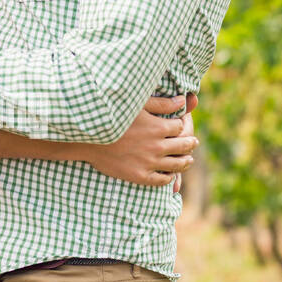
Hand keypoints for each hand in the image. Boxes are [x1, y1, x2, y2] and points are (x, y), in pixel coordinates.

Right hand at [83, 93, 198, 186]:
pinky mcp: (139, 176)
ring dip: (185, 162)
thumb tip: (182, 100)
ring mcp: (149, 163)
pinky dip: (169, 178)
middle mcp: (157, 146)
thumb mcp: (137, 105)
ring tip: (188, 160)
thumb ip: (162, 103)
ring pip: (176, 165)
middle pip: (183, 146)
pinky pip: (161, 180)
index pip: (180, 127)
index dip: (183, 125)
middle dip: (190, 143)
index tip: (183, 125)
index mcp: (158, 127)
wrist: (88, 138)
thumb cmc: (112, 116)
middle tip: (194, 143)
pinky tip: (170, 175)